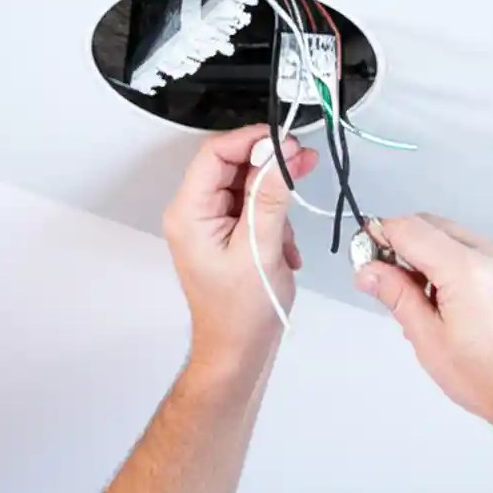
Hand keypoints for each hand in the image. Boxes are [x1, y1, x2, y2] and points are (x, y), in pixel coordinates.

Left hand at [163, 126, 318, 364]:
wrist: (237, 351)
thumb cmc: (239, 313)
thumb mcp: (261, 248)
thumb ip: (271, 196)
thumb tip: (281, 153)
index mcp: (189, 213)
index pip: (215, 154)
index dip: (251, 141)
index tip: (287, 141)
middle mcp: (193, 214)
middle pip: (231, 166)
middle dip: (270, 167)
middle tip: (303, 163)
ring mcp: (209, 224)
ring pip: (246, 186)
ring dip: (275, 200)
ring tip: (289, 232)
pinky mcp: (225, 234)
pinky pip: (252, 207)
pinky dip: (274, 219)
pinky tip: (285, 246)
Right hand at [354, 214, 492, 428]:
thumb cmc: (491, 381)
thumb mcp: (430, 341)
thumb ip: (397, 296)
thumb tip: (368, 271)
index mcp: (467, 269)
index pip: (410, 228)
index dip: (381, 235)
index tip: (367, 255)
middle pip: (435, 225)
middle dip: (406, 244)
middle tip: (391, 280)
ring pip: (460, 238)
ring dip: (434, 255)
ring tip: (430, 302)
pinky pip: (485, 252)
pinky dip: (462, 263)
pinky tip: (459, 302)